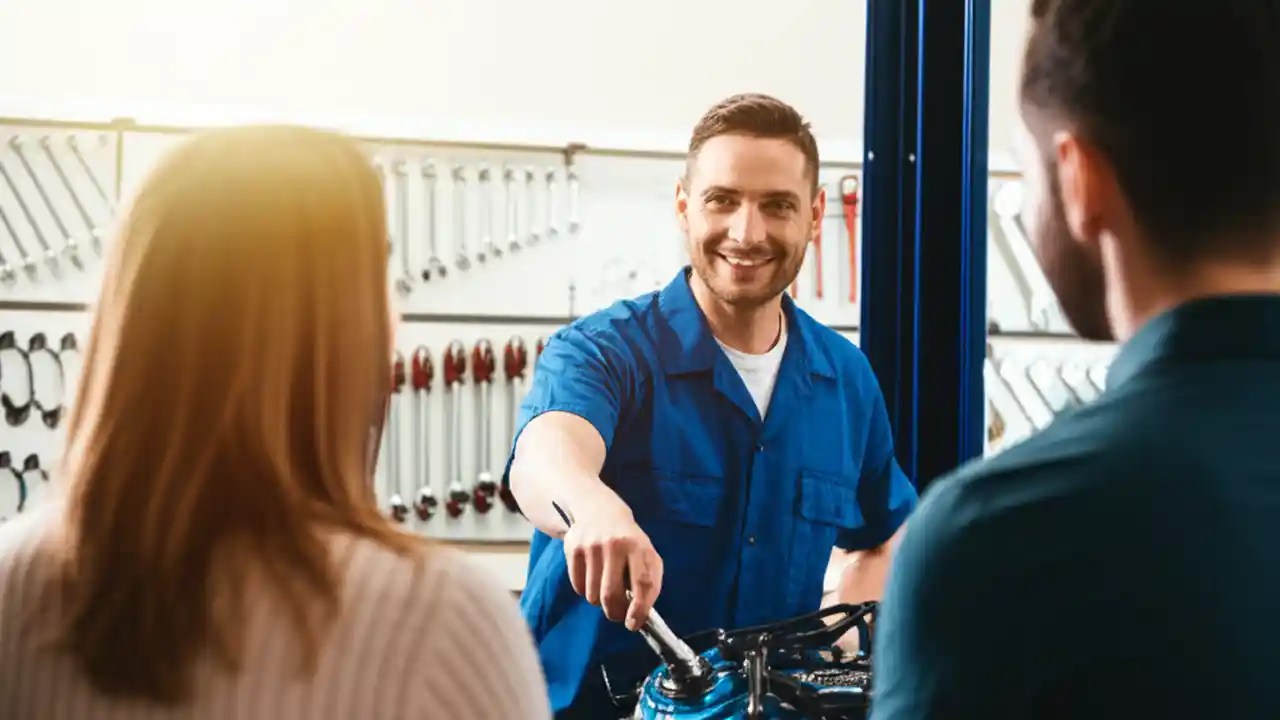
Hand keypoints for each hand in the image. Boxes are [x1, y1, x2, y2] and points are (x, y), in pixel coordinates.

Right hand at [562, 492, 662, 630]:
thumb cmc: (629, 541)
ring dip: (600, 601)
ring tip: (606, 588)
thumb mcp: (646, 554)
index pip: (642, 584)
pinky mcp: (573, 548)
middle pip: (611, 595)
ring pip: (593, 594)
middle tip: (618, 614)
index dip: (639, 609)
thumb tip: (640, 615)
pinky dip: (585, 590)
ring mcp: (591, 546)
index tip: (633, 624)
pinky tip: (592, 577)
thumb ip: (648, 582)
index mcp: (639, 547)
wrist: (599, 510)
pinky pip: (577, 586)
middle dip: (615, 612)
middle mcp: (615, 545)